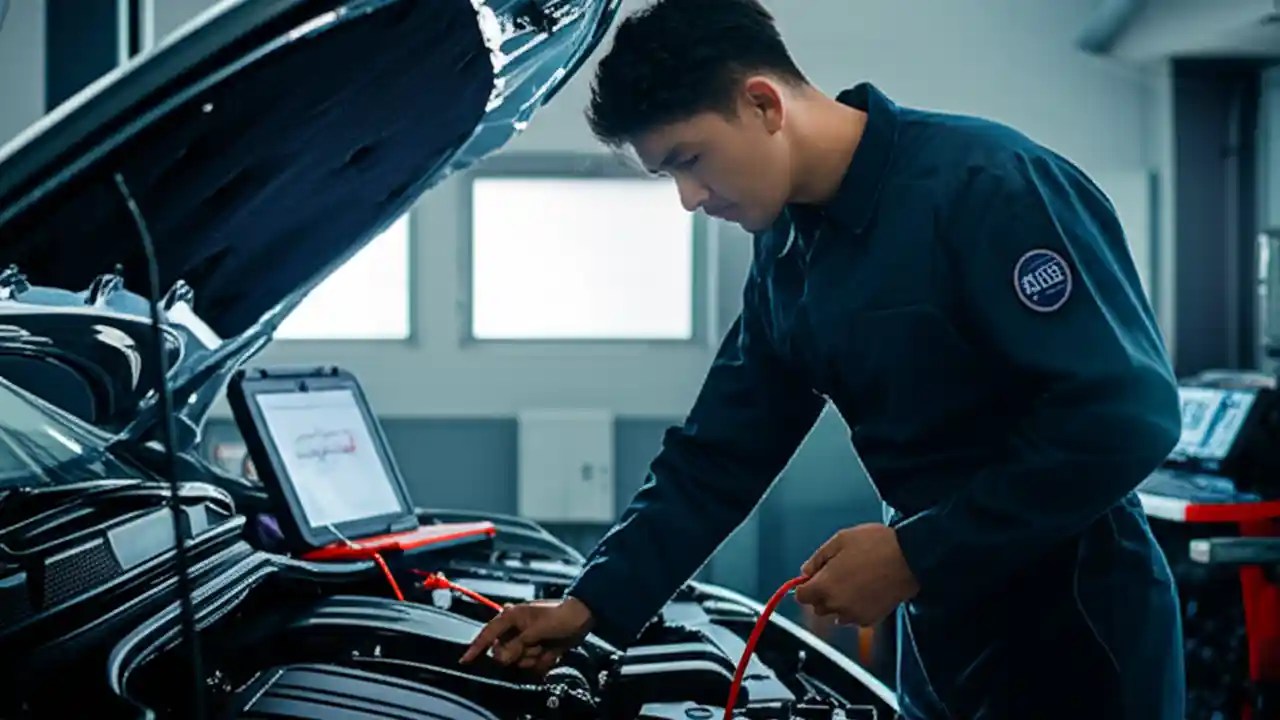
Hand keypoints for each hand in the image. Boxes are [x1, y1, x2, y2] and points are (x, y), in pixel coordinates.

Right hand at [458, 596, 595, 674]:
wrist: (583, 618)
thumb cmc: (559, 617)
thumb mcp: (536, 630)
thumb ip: (517, 644)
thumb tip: (502, 657)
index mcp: (512, 617)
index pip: (488, 633)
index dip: (476, 647)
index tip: (464, 660)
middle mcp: (516, 629)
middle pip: (503, 652)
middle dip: (518, 654)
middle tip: (533, 647)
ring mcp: (527, 640)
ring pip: (518, 660)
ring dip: (532, 658)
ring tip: (546, 648)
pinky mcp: (538, 649)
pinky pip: (531, 664)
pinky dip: (541, 662)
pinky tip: (552, 653)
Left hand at [793, 523, 919, 626]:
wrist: (909, 558)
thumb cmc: (876, 545)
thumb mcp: (840, 540)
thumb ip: (818, 558)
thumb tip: (806, 571)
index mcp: (825, 585)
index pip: (801, 596)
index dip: (806, 585)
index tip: (813, 578)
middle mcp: (836, 605)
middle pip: (818, 607)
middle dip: (823, 593)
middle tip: (838, 575)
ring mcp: (854, 615)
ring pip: (836, 614)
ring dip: (839, 602)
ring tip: (855, 582)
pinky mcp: (870, 620)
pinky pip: (854, 617)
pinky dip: (856, 608)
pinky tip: (867, 590)